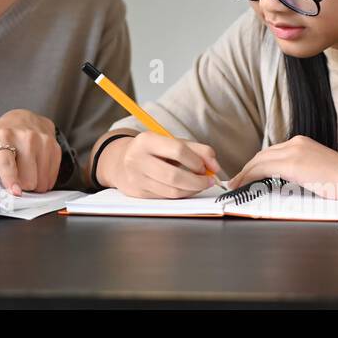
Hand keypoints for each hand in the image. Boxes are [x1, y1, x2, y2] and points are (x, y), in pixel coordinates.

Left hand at [0, 109, 59, 195]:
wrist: (26, 118)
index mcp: (3, 136)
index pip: (8, 161)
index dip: (11, 177)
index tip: (13, 191)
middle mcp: (26, 137)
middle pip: (27, 179)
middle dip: (19, 187)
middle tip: (12, 181)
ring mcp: (43, 142)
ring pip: (40, 181)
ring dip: (32, 186)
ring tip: (23, 176)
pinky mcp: (55, 149)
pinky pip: (51, 178)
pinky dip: (43, 181)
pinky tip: (34, 171)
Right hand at [107, 131, 221, 198]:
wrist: (122, 161)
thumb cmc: (153, 150)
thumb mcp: (172, 142)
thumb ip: (197, 150)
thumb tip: (216, 166)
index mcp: (146, 140)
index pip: (178, 150)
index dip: (197, 161)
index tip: (207, 167)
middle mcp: (137, 159)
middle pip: (174, 176)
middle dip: (197, 181)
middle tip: (209, 180)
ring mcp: (136, 178)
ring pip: (172, 191)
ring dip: (192, 190)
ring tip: (199, 184)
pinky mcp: (138, 193)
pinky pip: (166, 197)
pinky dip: (181, 194)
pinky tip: (186, 188)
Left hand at [226, 135, 337, 196]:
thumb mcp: (317, 170)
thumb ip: (301, 170)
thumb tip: (283, 181)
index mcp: (301, 143)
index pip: (272, 152)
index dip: (256, 164)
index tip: (247, 174)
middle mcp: (295, 142)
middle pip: (262, 155)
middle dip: (247, 168)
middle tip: (236, 181)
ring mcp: (293, 151)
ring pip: (259, 160)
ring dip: (245, 173)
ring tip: (235, 185)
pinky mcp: (292, 163)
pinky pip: (263, 169)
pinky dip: (249, 177)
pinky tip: (242, 186)